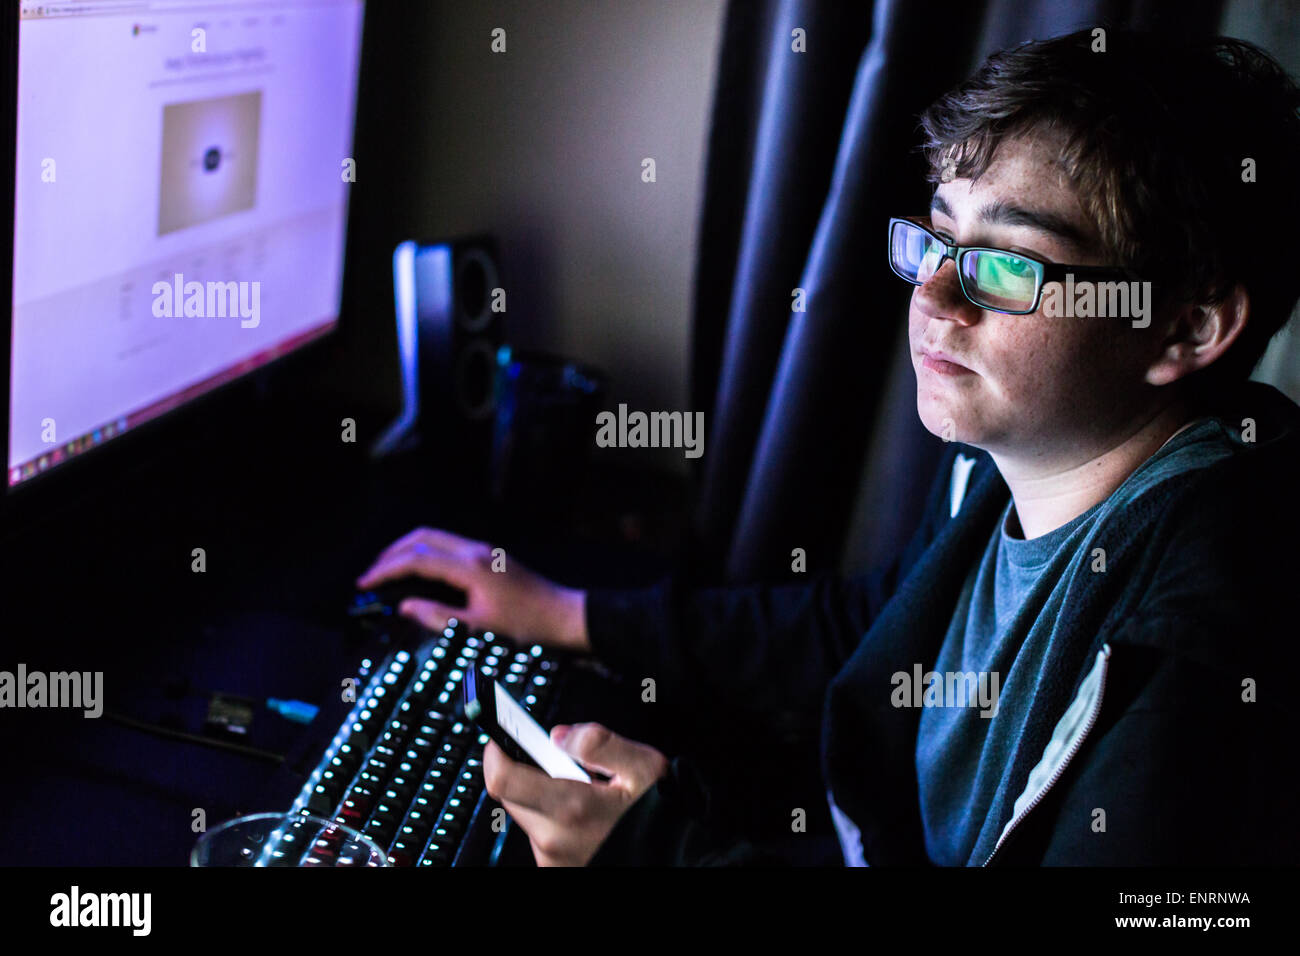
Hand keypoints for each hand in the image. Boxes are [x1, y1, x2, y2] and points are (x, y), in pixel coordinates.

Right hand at [357, 527, 588, 651]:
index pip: (416, 559)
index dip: (386, 570)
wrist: (565, 617)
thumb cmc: (527, 628)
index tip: (364, 583)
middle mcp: (475, 551)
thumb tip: (404, 607)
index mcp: (470, 566)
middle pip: (422, 537)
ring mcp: (484, 550)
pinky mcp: (490, 556)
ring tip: (387, 570)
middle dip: (391, 553)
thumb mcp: (478, 630)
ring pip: (435, 537)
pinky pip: (449, 545)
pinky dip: (426, 553)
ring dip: (408, 550)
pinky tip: (419, 572)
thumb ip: (438, 617)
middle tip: (371, 574)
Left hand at [483, 722, 668, 866]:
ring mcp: (553, 859)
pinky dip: (554, 819)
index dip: (494, 752)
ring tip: (584, 792)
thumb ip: (599, 743)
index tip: (499, 737)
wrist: (678, 860)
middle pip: (511, 795)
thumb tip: (560, 734)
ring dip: (542, 796)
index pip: (503, 779)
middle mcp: (554, 839)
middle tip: (561, 762)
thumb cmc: (664, 816)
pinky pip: (541, 835)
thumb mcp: (643, 767)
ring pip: (526, 814)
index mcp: (572, 807)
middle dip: (526, 771)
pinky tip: (585, 816)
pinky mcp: (557, 870)